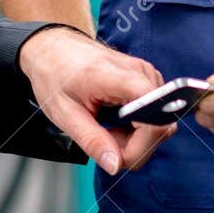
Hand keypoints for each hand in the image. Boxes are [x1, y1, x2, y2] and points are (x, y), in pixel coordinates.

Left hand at [18, 26, 174, 173]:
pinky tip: (115, 119)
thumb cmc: (54, 74)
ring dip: (135, 137)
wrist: (52, 47)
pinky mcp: (146, 79)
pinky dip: (136, 126)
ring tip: (106, 125)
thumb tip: (116, 165)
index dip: (141, 146)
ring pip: (159, 123)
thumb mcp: (65, 114)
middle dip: (135, 145)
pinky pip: (154, 114)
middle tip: (104, 139)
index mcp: (116, 77)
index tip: (118, 153)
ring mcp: (146, 74)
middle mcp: (140, 73)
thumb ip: (93, 141)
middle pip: (161, 126)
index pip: (156, 117)